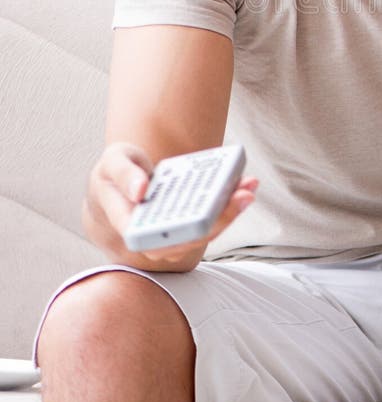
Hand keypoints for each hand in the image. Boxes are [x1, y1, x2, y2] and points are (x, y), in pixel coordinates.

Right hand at [85, 142, 258, 267]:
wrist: (113, 190)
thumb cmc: (113, 176)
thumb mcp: (112, 163)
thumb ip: (123, 173)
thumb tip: (141, 191)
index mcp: (131, 227)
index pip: (161, 238)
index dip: (187, 230)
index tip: (208, 214)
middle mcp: (154, 238)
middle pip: (192, 238)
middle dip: (221, 219)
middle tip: (244, 194)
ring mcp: (171, 235)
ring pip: (205, 232)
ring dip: (231, 212)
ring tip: (249, 185)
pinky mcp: (185, 225)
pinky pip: (209, 220)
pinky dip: (229, 204)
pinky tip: (244, 184)